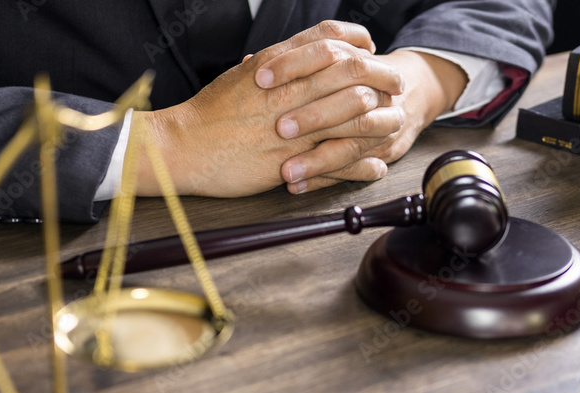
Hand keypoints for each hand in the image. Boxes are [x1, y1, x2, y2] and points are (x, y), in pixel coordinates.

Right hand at [134, 21, 404, 197]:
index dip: (357, 42)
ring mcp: (294, 124)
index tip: (370, 52)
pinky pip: (340, 159)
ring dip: (381, 118)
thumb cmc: (207, 115)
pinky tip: (375, 166)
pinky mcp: (292, 159)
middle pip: (352, 71)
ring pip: (355, 112)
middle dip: (382, 76)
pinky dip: (363, 164)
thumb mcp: (237, 78)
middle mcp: (290, 88)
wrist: (183, 147)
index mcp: (277, 64)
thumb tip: (273, 58)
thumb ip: (264, 68)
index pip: (330, 38)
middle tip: (396, 84)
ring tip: (396, 124)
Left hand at [265, 50, 468, 193]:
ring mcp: (384, 123)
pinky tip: (298, 185)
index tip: (261, 78)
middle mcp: (376, 90)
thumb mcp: (328, 62)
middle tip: (281, 128)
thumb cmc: (350, 77)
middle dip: (315, 115)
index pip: (331, 51)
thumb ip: (295, 62)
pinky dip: (324, 178)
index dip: (295, 64)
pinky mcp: (385, 153)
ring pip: (356, 139)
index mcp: (358, 59)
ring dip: (318, 158)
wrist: (406, 91)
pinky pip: (357, 170)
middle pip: (353, 97)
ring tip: (286, 171)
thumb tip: (250, 61)